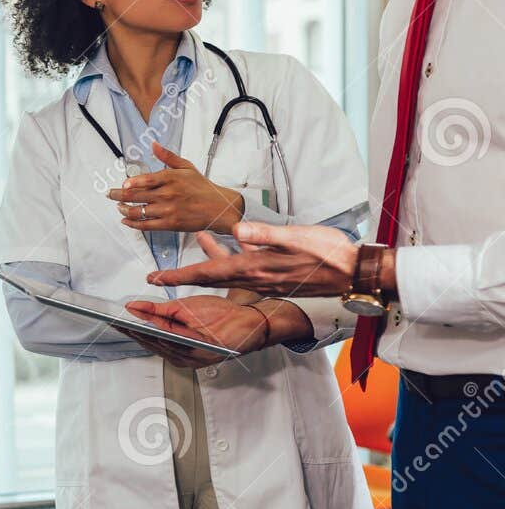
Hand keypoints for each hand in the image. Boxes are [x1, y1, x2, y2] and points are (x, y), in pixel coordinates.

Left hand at [107, 142, 243, 233]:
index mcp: (171, 178)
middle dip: (119, 195)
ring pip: (138, 211)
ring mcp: (168, 210)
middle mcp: (168, 194)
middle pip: (136, 195)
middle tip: (110, 194)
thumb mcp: (186, 167)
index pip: (146, 180)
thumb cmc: (201, 186)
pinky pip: (146, 225)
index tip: (122, 183)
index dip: (131, 182)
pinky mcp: (169, 224)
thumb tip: (153, 144)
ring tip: (119, 207)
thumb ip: (167, 156)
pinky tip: (126, 220)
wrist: (218, 207)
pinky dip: (133, 224)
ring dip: (124, 210)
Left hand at [119, 295, 272, 367]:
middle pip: (151, 344)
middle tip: (114, 322)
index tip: (115, 320)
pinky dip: (155, 342)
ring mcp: (189, 363)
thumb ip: (159, 309)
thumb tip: (134, 307)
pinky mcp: (191, 361)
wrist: (251, 327)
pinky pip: (166, 351)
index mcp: (187, 346)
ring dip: (142, 337)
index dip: (130, 328)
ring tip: (125, 326)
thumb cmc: (226, 316)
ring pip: (157, 349)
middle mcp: (186, 359)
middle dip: (133, 333)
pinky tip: (145, 334)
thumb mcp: (189, 307)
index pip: (149, 336)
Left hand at [146, 222, 360, 295]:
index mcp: (254, 268)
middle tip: (156, 280)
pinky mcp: (273, 275)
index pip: (207, 272)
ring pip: (224, 272)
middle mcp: (255, 277)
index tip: (155, 280)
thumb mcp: (296, 238)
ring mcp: (264, 278)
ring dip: (202, 265)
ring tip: (186, 254)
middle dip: (181, 278)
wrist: (354, 272)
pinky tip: (229, 243)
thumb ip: (265, 234)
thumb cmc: (328, 254)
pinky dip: (228, 257)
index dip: (179, 275)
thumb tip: (236, 229)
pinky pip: (242, 268)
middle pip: (208, 277)